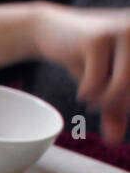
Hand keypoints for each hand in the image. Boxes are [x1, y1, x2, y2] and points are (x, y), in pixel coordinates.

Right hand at [34, 3, 129, 142]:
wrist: (50, 30)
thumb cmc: (83, 55)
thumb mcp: (103, 84)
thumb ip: (114, 110)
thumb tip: (115, 141)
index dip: (127, 104)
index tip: (116, 111)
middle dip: (119, 103)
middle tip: (100, 104)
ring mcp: (122, 32)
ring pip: (122, 85)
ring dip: (103, 100)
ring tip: (92, 98)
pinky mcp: (97, 39)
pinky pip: (97, 81)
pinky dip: (87, 92)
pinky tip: (83, 90)